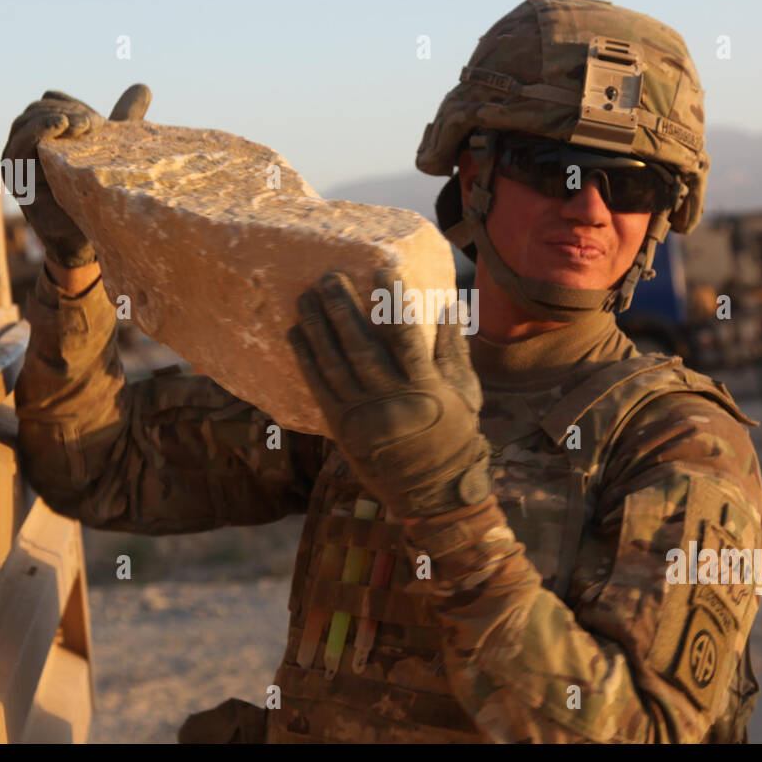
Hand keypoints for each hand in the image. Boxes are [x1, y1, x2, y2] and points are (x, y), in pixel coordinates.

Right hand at [3, 84, 151, 267]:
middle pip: (36, 110)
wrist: (96, 234)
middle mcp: (28, 144)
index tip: (99, 121)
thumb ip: (123, 118)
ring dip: (51, 120)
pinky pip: (18, 152)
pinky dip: (36, 136)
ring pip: (24, 125)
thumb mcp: (113, 148)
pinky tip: (59, 132)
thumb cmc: (102, 189)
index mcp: (48, 132)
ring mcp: (19, 162)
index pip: (50, 102)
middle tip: (92, 124)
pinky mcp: (18, 181)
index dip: (71, 105)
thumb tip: (144, 86)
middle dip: (63, 111)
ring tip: (80, 125)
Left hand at [288, 269, 491, 519]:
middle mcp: (392, 401)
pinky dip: (305, 360)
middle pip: (360, 346)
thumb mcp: (466, 393)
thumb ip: (454, 349)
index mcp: (427, 388)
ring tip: (305, 298)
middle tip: (326, 277)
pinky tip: (295, 334)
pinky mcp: (343, 428)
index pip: (405, 335)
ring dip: (317, 328)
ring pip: (334, 364)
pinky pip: (319, 389)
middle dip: (341, 309)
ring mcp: (364, 416)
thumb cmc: (454, 437)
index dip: (392, 301)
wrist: (433, 492)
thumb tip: (450, 305)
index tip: (380, 269)